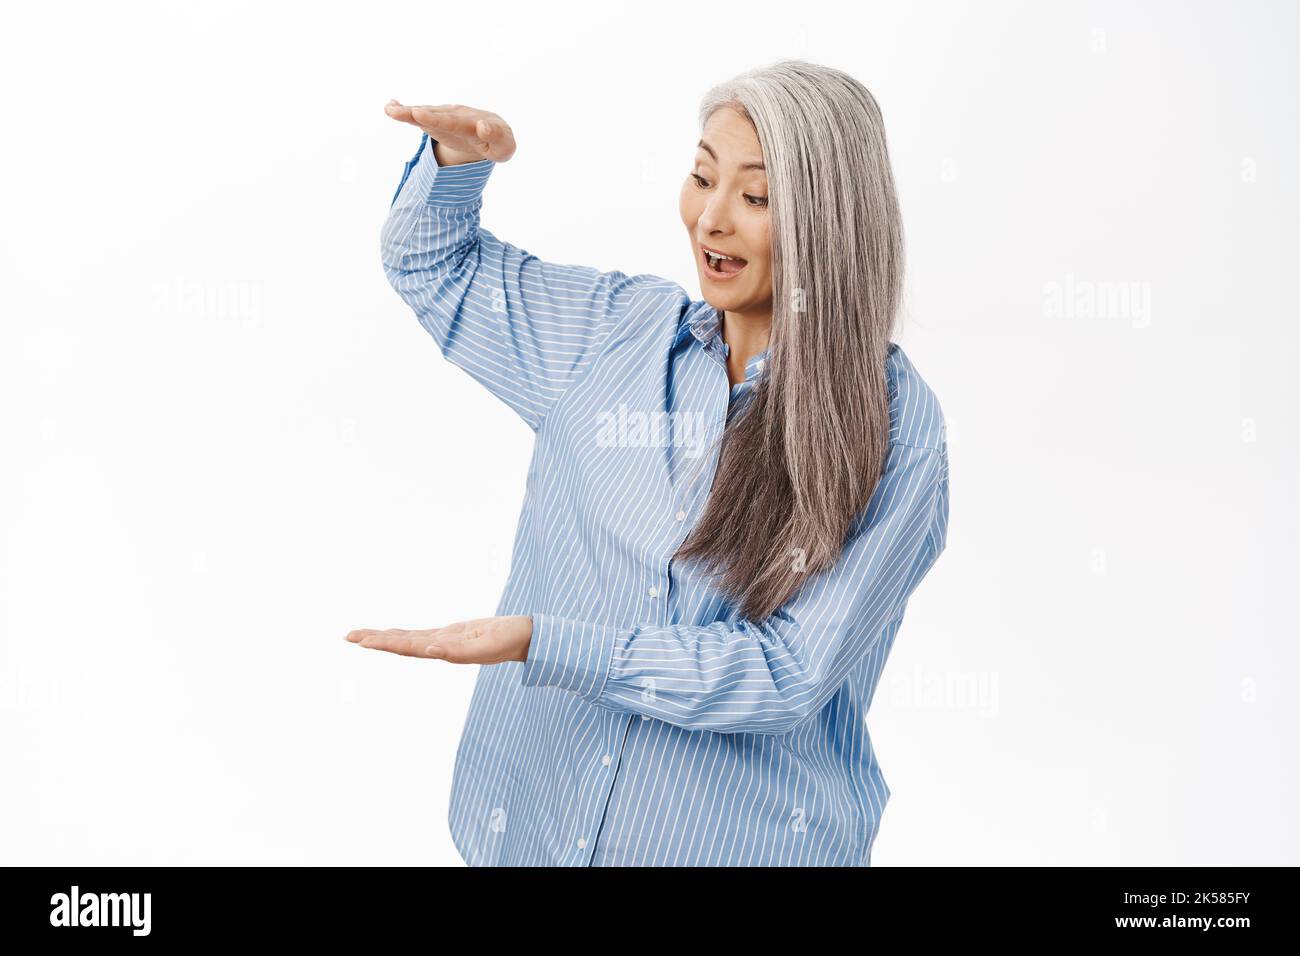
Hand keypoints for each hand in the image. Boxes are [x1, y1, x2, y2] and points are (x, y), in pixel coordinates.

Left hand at [344, 615, 532, 663]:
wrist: (527, 638)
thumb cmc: (510, 641)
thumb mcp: (483, 646)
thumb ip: (457, 651)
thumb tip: (428, 650)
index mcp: (444, 650)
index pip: (407, 647)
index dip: (384, 644)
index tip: (361, 642)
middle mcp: (440, 647)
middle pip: (402, 644)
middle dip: (374, 640)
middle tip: (346, 636)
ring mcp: (445, 642)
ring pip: (408, 639)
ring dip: (384, 638)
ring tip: (359, 636)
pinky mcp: (452, 635)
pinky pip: (421, 635)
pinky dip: (402, 634)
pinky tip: (392, 635)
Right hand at [384, 99, 516, 164]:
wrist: (489, 130)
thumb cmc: (498, 141)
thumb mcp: (504, 146)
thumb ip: (497, 137)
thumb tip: (484, 126)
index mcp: (474, 123)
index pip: (464, 124)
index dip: (456, 123)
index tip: (467, 124)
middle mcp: (456, 115)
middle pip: (441, 117)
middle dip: (429, 116)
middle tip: (415, 114)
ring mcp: (443, 117)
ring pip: (425, 114)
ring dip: (409, 112)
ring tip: (392, 110)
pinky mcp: (433, 121)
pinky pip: (416, 117)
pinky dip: (403, 111)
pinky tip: (390, 107)